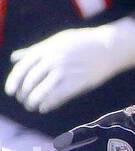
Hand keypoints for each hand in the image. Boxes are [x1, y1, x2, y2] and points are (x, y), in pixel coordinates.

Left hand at [4, 18, 134, 113]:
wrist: (107, 47)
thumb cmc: (81, 43)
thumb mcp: (56, 41)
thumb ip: (35, 50)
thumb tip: (15, 58)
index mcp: (46, 49)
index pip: (23, 67)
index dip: (14, 81)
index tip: (10, 92)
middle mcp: (53, 60)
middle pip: (30, 81)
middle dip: (23, 94)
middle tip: (22, 100)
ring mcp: (65, 72)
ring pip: (42, 91)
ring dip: (33, 102)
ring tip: (31, 106)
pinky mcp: (77, 82)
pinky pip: (58, 97)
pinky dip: (48, 104)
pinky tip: (43, 108)